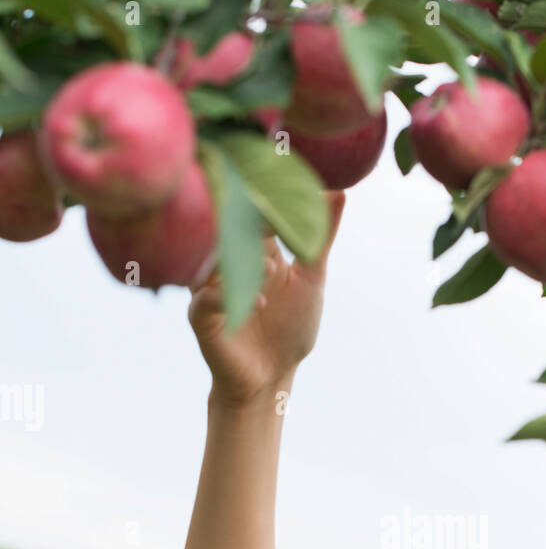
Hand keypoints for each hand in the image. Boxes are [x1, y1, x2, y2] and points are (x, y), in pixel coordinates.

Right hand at [188, 190, 345, 403]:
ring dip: (237, 260)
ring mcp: (209, 287)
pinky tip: (259, 302)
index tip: (275, 171)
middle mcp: (226, 261)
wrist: (271, 377)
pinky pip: (205, 300)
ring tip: (266, 265)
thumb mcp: (311, 277)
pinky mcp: (201, 317)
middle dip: (242, 219)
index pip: (251, 210)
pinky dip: (227, 298)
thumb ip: (320, 236)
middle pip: (225, 228)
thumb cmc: (290, 327)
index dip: (261, 193)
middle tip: (262, 210)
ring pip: (211, 261)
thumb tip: (341, 189)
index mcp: (252, 246)